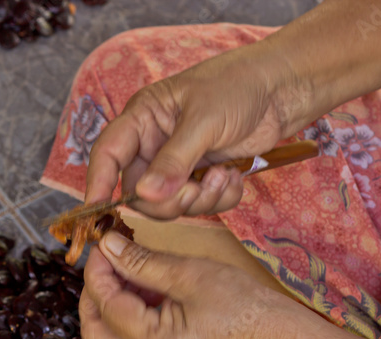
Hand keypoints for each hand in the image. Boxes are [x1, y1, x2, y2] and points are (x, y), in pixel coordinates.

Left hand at [79, 232, 297, 338]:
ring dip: (109, 302)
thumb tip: (107, 247)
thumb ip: (142, 263)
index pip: (107, 306)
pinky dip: (126, 313)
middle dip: (93, 294)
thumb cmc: (243, 305)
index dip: (98, 271)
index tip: (103, 243)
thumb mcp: (189, 275)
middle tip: (105, 261)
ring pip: (108, 337)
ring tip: (126, 268)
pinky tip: (141, 286)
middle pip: (95, 332)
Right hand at [85, 41, 307, 218]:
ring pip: (169, 204)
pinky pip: (199, 204)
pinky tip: (234, 177)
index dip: (98, 183)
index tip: (98, 211)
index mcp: (142, 119)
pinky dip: (219, 199)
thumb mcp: (203, 121)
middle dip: (169, 200)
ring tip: (223, 177)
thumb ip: (173, 161)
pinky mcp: (202, 176)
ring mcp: (178, 163)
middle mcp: (154, 144)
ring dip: (199, 200)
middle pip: (139, 192)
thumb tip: (144, 195)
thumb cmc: (238, 85)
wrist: (282, 88)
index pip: (107, 154)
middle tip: (198, 189)